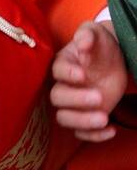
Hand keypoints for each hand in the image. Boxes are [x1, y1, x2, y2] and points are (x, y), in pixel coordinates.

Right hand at [50, 20, 127, 141]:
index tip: (83, 75)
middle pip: (58, 98)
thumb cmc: (100, 45)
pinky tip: (112, 130)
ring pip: (65, 118)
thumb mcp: (96, 34)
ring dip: (82, 121)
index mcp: (63, 64)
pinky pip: (82, 132)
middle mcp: (64, 85)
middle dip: (77, 100)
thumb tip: (82, 42)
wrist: (112, 59)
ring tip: (104, 119)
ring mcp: (73, 104)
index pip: (57, 71)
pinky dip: (95, 135)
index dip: (67, 75)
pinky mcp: (84, 116)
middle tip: (99, 98)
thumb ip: (87, 34)